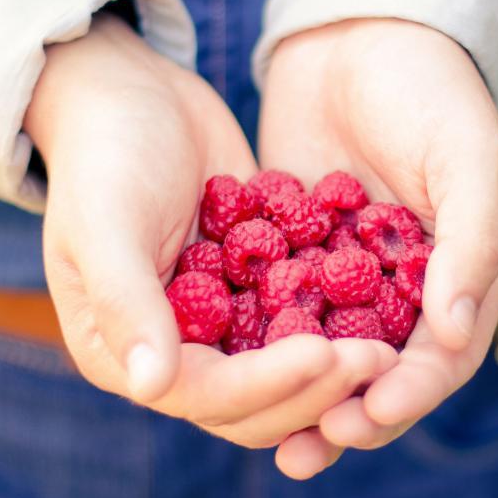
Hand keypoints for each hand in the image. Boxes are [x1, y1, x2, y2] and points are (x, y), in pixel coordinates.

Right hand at [25, 14, 396, 471]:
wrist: (138, 95)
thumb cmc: (106, 155)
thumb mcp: (105, 222)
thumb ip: (126, 301)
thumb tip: (155, 384)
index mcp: (127, 353)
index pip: (208, 394)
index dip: (268, 385)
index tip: (324, 355)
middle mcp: (180, 351)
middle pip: (258, 402)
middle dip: (317, 388)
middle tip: (378, 359)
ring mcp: (223, 322)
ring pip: (289, 371)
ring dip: (336, 368)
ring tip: (391, 348)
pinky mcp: (259, 289)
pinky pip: (305, 317)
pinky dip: (341, 321)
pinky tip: (392, 309)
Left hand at [259, 19, 497, 475]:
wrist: (359, 34)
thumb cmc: (430, 90)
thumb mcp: (467, 157)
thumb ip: (472, 242)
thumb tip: (453, 333)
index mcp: (458, 272)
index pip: (441, 354)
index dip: (410, 392)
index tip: (371, 413)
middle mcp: (403, 284)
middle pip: (379, 369)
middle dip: (350, 411)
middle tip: (311, 444)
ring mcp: (346, 271)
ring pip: (324, 350)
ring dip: (300, 395)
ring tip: (268, 437)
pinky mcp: (294, 250)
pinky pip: (278, 304)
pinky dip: (260, 338)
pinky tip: (226, 364)